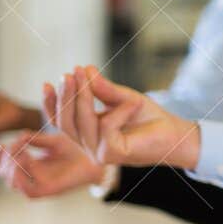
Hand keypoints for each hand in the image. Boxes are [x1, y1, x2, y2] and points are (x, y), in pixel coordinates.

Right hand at [0, 131, 104, 198]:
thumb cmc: (75, 150)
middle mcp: (31, 181)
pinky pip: (28, 188)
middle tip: (11, 145)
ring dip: (11, 164)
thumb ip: (35, 139)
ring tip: (19, 148)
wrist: (96, 159)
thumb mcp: (52, 141)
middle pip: (5, 175)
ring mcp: (39, 188)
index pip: (3, 168)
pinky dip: (23, 172)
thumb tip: (19, 137)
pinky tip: (25, 155)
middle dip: (3, 159)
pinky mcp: (48, 192)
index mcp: (29, 170)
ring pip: (13, 182)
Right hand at [53, 65, 200, 169]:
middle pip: (66, 122)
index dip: (51, 103)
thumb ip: (102, 88)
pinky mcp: (113, 154)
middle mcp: (89, 145)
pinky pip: (105, 127)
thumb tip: (86, 69)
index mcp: (86, 133)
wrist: (174, 133)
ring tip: (86, 76)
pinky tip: (133, 103)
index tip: (48, 82)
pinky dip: (118, 112)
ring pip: (81, 123)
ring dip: (83, 97)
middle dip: (66, 96)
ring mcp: (99, 153)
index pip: (61, 120)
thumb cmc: (148, 117)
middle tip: (70, 73)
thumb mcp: (122, 97)